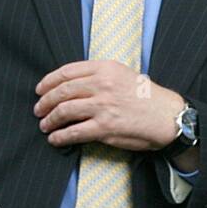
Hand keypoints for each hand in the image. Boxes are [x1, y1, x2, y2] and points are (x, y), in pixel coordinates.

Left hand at [34, 60, 183, 152]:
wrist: (167, 116)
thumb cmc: (147, 96)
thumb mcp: (125, 74)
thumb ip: (100, 75)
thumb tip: (72, 84)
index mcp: (106, 69)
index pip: (67, 72)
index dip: (48, 81)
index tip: (40, 89)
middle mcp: (102, 85)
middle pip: (61, 91)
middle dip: (45, 102)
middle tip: (39, 109)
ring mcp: (102, 106)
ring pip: (63, 111)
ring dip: (49, 120)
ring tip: (45, 125)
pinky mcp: (104, 127)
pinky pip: (73, 133)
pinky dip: (59, 137)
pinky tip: (55, 139)